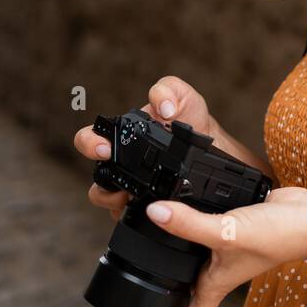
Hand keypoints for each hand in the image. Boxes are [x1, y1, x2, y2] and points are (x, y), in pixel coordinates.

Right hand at [75, 75, 218, 221]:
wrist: (216, 151)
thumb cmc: (194, 122)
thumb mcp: (184, 98)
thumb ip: (168, 91)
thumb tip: (163, 108)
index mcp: (125, 135)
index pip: (92, 138)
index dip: (90, 142)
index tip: (104, 147)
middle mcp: (123, 161)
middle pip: (96, 172)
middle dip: (98, 173)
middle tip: (116, 176)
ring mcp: (132, 185)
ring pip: (106, 198)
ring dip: (111, 198)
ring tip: (129, 195)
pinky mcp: (144, 205)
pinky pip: (128, 215)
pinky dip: (133, 213)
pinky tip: (148, 207)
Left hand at [145, 186, 306, 306]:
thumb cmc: (280, 238)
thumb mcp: (227, 232)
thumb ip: (190, 224)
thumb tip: (156, 214)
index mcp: (218, 281)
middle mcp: (224, 266)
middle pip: (193, 288)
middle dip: (171, 289)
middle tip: (146, 281)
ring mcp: (232, 245)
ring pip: (202, 254)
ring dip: (184, 250)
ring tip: (160, 242)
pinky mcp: (240, 223)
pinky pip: (215, 225)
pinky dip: (202, 220)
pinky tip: (192, 206)